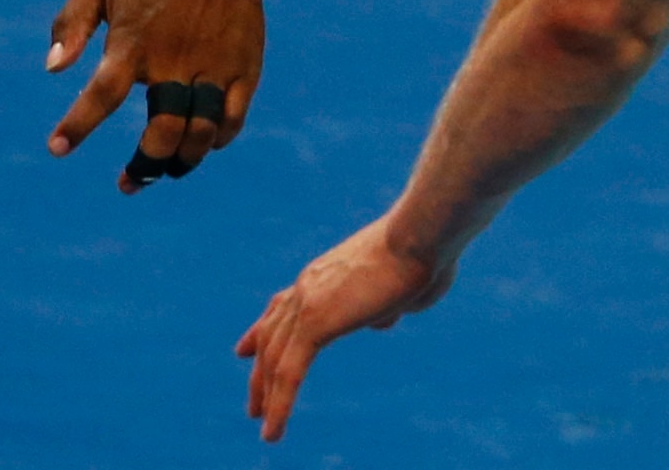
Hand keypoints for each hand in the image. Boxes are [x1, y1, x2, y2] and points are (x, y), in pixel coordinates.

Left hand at [43, 0, 265, 191]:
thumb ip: (70, 24)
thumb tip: (53, 70)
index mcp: (134, 43)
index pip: (102, 95)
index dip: (77, 126)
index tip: (57, 149)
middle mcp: (174, 62)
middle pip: (162, 132)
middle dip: (144, 166)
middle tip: (131, 182)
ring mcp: (213, 67)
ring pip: (200, 133)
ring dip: (182, 161)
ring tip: (168, 171)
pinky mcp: (243, 68)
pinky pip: (233, 118)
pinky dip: (218, 138)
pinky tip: (204, 142)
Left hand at [236, 215, 457, 441]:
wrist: (421, 235)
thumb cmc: (424, 254)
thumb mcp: (403, 287)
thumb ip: (387, 305)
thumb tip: (379, 322)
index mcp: (324, 273)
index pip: (283, 306)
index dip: (263, 330)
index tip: (244, 350)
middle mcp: (309, 284)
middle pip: (272, 334)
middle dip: (259, 370)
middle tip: (253, 403)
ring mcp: (309, 302)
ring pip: (276, 358)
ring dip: (266, 394)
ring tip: (263, 425)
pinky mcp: (317, 322)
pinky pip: (289, 373)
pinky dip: (279, 406)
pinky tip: (273, 433)